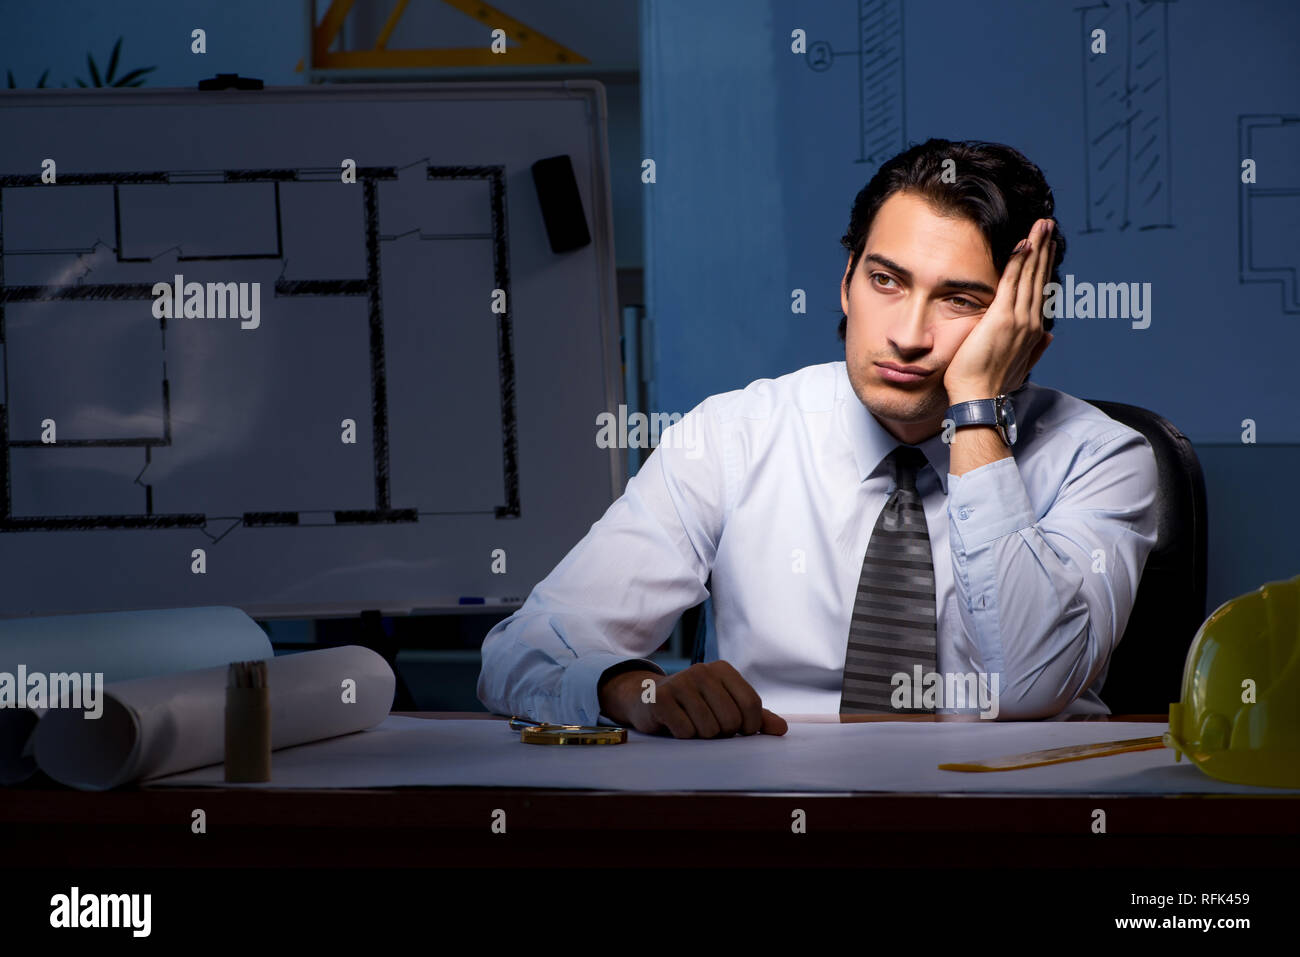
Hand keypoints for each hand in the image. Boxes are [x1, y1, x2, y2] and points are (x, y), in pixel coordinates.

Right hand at [598, 661, 788, 738]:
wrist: (647, 699)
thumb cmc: (694, 705)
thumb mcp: (725, 706)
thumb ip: (755, 717)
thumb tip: (782, 729)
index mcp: (722, 669)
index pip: (751, 704)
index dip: (749, 726)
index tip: (739, 731)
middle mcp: (702, 670)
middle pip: (731, 719)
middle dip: (723, 733)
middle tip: (708, 725)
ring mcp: (680, 682)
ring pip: (709, 729)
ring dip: (702, 736)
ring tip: (691, 723)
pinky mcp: (660, 698)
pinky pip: (686, 732)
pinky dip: (683, 736)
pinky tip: (675, 724)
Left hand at [943, 218, 1056, 402]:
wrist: (979, 398)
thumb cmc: (992, 385)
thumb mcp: (1020, 367)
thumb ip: (1036, 349)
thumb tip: (1050, 337)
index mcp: (1033, 331)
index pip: (1040, 290)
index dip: (1044, 266)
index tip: (1047, 247)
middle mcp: (1030, 322)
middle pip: (1039, 277)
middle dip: (1045, 248)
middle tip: (1048, 224)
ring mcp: (1018, 319)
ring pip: (1029, 275)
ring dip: (1036, 246)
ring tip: (1042, 225)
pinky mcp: (1001, 318)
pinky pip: (1012, 282)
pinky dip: (1019, 261)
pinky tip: (1024, 243)